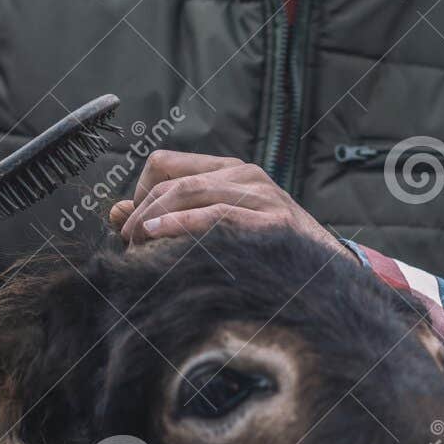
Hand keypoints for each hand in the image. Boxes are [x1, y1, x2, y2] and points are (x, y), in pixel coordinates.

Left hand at [108, 150, 342, 251]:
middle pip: (169, 182)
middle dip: (139, 215)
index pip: (163, 164)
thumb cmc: (267, 258)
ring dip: (153, 223)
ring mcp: (262, 195)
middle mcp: (245, 176)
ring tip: (138, 248)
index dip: (139, 194)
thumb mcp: (218, 231)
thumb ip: (167, 220)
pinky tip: (158, 239)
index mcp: (230, 172)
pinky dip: (179, 225)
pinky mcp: (272, 221)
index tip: (135, 229)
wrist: (328, 278)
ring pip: (187, 194)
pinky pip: (214, 215)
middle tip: (128, 247)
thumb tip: (115, 212)